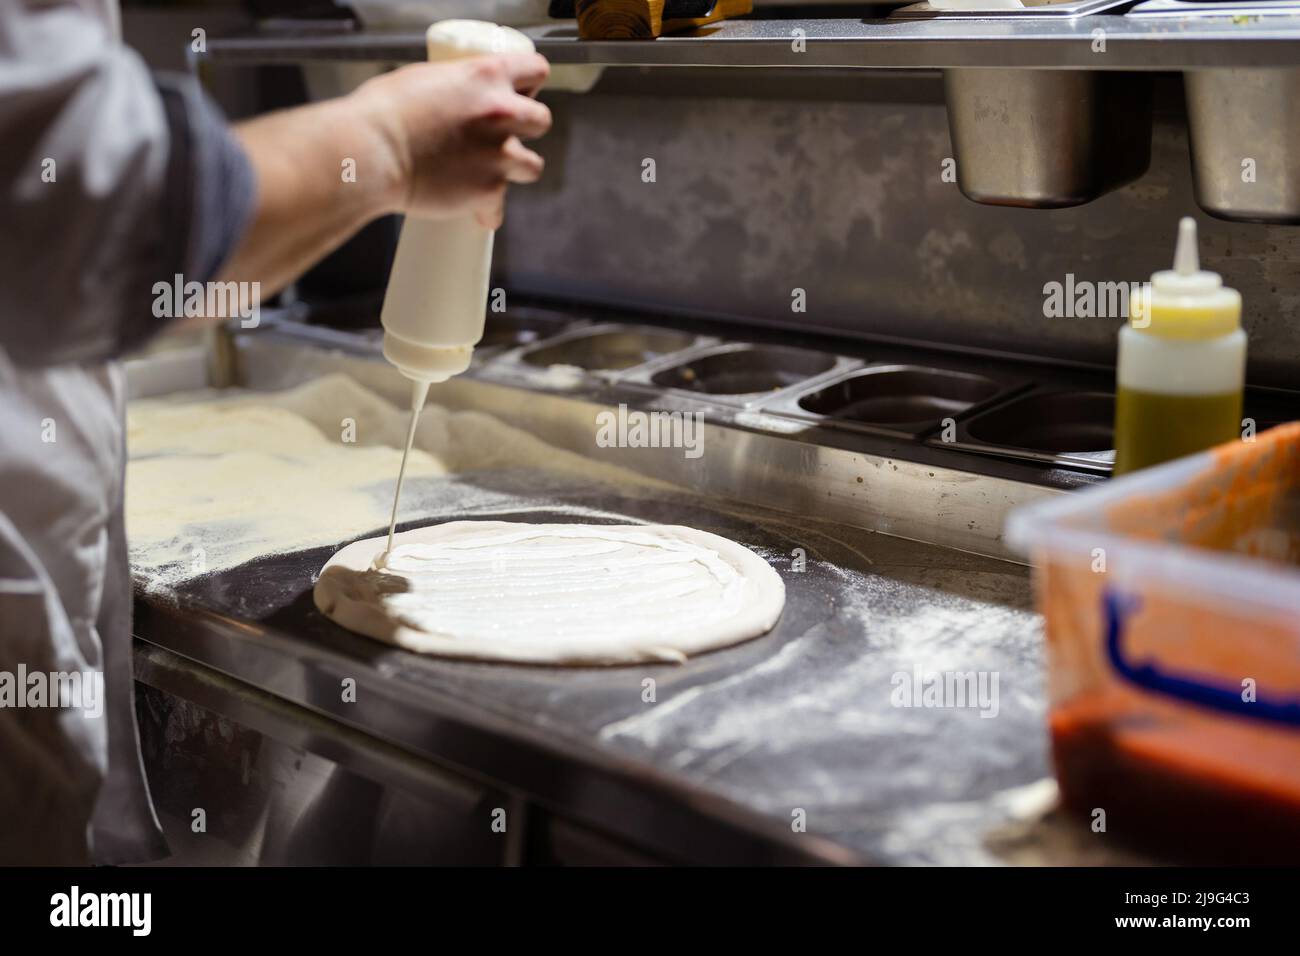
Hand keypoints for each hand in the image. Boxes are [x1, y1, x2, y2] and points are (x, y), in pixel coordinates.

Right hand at [351, 53, 551, 228]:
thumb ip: (454, 87)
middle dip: (526, 128)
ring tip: (488, 171)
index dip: (529, 82)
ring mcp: (499, 155)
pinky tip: (473, 208)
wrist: (369, 155)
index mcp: (486, 76)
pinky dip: (486, 209)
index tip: (521, 92)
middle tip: (502, 135)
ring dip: (513, 169)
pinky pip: (499, 206)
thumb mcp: (423, 79)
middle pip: (541, 120)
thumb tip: (456, 98)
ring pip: (532, 166)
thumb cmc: (382, 114)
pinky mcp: (489, 191)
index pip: (535, 70)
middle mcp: (501, 113)